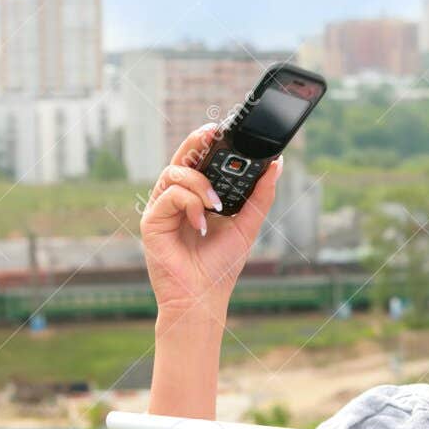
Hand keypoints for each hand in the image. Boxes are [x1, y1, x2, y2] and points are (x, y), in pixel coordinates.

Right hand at [141, 123, 283, 317]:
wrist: (204, 298)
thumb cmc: (220, 266)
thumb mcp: (247, 225)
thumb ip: (260, 195)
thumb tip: (276, 165)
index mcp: (197, 197)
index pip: (200, 161)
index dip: (209, 143)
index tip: (224, 130)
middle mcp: (177, 199)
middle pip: (181, 158)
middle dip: (197, 142)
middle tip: (213, 132)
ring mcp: (163, 209)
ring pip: (175, 172)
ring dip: (199, 182)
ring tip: (217, 204)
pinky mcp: (152, 222)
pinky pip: (169, 195)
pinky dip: (190, 204)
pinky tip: (202, 224)